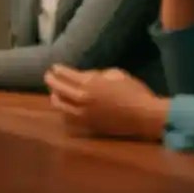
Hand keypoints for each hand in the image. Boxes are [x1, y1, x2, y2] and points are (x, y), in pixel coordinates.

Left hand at [44, 65, 168, 141]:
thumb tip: (85, 76)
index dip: (58, 70)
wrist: (145, 116)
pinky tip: (65, 106)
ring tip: (55, 92)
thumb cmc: (134, 91)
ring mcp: (83, 115)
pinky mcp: (88, 126)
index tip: (55, 67)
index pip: (65, 75)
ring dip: (55, 96)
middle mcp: (81, 100)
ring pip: (59, 105)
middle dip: (51, 81)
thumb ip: (96, 74)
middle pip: (58, 89)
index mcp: (89, 84)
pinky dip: (64, 110)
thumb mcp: (115, 74)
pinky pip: (69, 117)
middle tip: (49, 76)